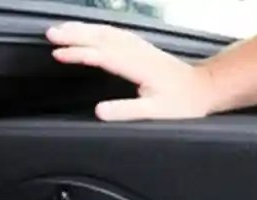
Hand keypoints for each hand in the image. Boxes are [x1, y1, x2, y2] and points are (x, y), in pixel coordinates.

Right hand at [46, 22, 216, 120]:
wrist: (205, 88)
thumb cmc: (183, 104)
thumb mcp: (156, 113)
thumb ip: (127, 111)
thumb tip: (99, 111)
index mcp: (140, 66)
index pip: (104, 56)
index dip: (80, 53)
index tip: (59, 53)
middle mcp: (139, 52)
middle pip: (102, 37)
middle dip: (75, 34)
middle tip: (50, 33)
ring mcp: (141, 47)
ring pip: (107, 32)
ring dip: (83, 29)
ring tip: (60, 29)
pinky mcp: (142, 48)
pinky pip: (115, 33)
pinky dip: (97, 30)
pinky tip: (88, 30)